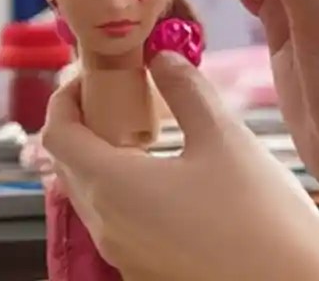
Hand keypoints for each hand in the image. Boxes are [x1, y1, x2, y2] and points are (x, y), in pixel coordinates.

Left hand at [41, 51, 318, 280]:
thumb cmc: (261, 217)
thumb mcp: (223, 136)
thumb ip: (186, 90)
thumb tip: (162, 58)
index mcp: (113, 187)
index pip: (57, 134)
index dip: (67, 97)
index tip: (95, 76)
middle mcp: (107, 228)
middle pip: (70, 167)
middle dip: (88, 125)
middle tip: (124, 97)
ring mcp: (125, 257)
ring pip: (95, 199)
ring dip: (108, 161)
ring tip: (152, 135)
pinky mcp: (147, 273)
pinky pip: (120, 227)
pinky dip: (129, 194)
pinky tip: (172, 181)